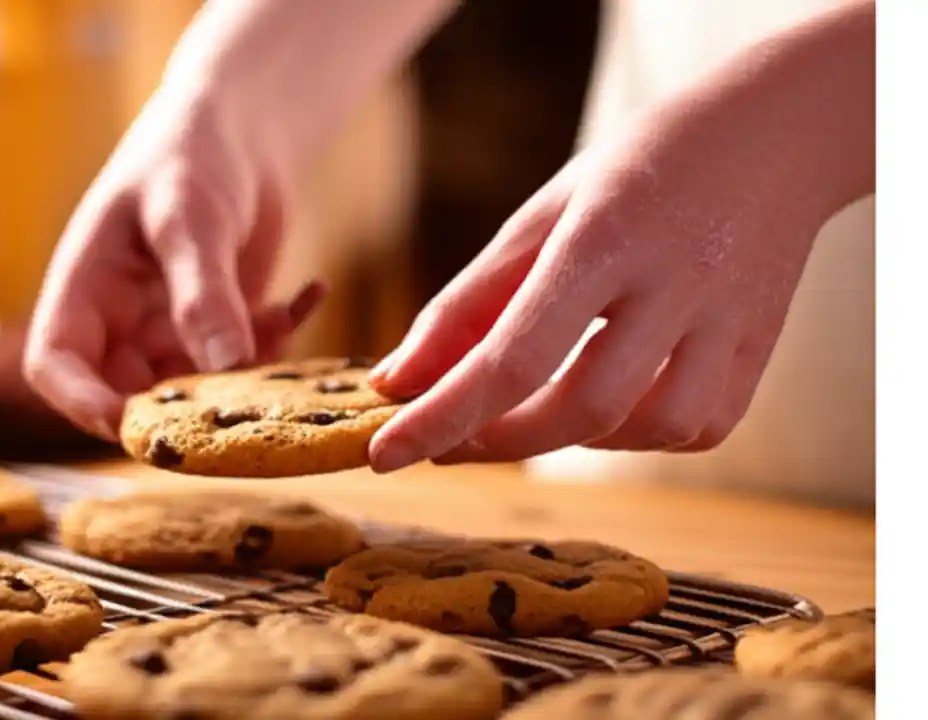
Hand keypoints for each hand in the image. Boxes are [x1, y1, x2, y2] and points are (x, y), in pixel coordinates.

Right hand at [24, 87, 321, 440]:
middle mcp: (120, 320)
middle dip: (185, 403)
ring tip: (281, 314)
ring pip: (197, 390)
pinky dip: (277, 342)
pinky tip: (306, 293)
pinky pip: (243, 365)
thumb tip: (224, 367)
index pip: (54, 364)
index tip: (130, 422)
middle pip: (130, 394)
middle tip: (239, 389)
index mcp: (84, 286)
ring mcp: (170, 331)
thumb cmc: (191, 155)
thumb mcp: (191, 218)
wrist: (241, 129)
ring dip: (243, 373)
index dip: (81, 402)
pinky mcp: (218, 332)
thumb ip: (203, 293)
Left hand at [366, 1, 872, 470]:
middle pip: (581, 406)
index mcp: (605, 237)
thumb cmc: (634, 171)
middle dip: (496, 440)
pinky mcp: (759, 351)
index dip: (442, 415)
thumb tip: (398, 381)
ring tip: (532, 404)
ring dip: (569, 437)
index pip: (513, 356)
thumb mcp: (540, 217)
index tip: (384, 452)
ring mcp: (729, 322)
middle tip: (445, 440)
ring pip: (645, 428)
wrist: (771, 137)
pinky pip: (694, 429)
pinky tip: (608, 403)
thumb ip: (467, 304)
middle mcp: (676, 283)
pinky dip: (636, 433)